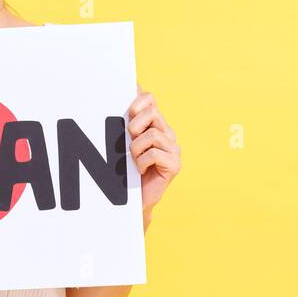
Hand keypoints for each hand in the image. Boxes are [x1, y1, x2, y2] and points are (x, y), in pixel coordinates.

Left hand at [127, 85, 180, 219]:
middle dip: (134, 125)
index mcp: (155, 124)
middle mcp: (167, 133)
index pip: (149, 98)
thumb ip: (125, 123)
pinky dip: (141, 162)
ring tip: (134, 159)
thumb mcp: (123, 142)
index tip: (127, 113)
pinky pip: (154, 153)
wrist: (134, 199)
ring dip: (136, 148)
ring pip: (152, 135)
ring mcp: (173, 149)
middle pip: (152, 113)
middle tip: (130, 141)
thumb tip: (122, 97)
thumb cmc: (126, 169)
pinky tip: (140, 170)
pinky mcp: (175, 165)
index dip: (137, 101)